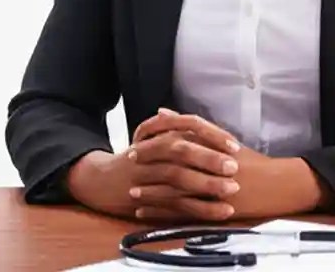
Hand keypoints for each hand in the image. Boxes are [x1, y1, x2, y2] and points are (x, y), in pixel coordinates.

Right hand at [63, 141, 238, 221]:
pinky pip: (177, 205)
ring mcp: (147, 177)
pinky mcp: (148, 200)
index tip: (234, 145)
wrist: (100, 180)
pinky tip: (221, 212)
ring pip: (178, 179)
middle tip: (234, 167)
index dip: (212, 136)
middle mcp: (151, 153)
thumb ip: (177, 130)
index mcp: (158, 135)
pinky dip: (200, 209)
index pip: (187, 127)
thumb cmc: (136, 160)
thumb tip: (203, 123)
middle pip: (181, 152)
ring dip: (207, 185)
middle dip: (209, 159)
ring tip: (231, 191)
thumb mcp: (153, 138)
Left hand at [130, 109, 330, 220]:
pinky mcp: (213, 208)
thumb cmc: (251, 162)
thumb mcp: (222, 140)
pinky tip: (145, 213)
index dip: (154, 143)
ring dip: (150, 192)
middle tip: (129, 165)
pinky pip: (181, 212)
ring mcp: (211, 188)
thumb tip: (162, 112)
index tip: (136, 144)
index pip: (176, 140)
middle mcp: (210, 165)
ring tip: (132, 193)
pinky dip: (161, 212)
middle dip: (148, 165)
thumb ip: (192, 128)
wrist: (277, 185)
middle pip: (171, 164)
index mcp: (211, 145)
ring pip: (173, 190)